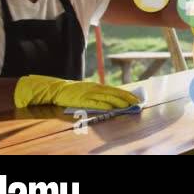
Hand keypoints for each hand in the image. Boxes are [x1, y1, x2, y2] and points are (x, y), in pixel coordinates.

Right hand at [14, 75, 139, 109]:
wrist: (56, 89)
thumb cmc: (72, 91)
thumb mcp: (87, 90)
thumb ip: (98, 94)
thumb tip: (111, 99)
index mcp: (96, 86)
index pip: (114, 90)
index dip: (126, 94)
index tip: (135, 97)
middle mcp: (95, 88)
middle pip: (114, 93)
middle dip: (126, 97)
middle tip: (137, 101)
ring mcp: (89, 94)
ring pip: (107, 98)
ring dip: (119, 101)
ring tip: (129, 105)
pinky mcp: (82, 100)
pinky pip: (96, 103)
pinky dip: (105, 105)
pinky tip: (112, 107)